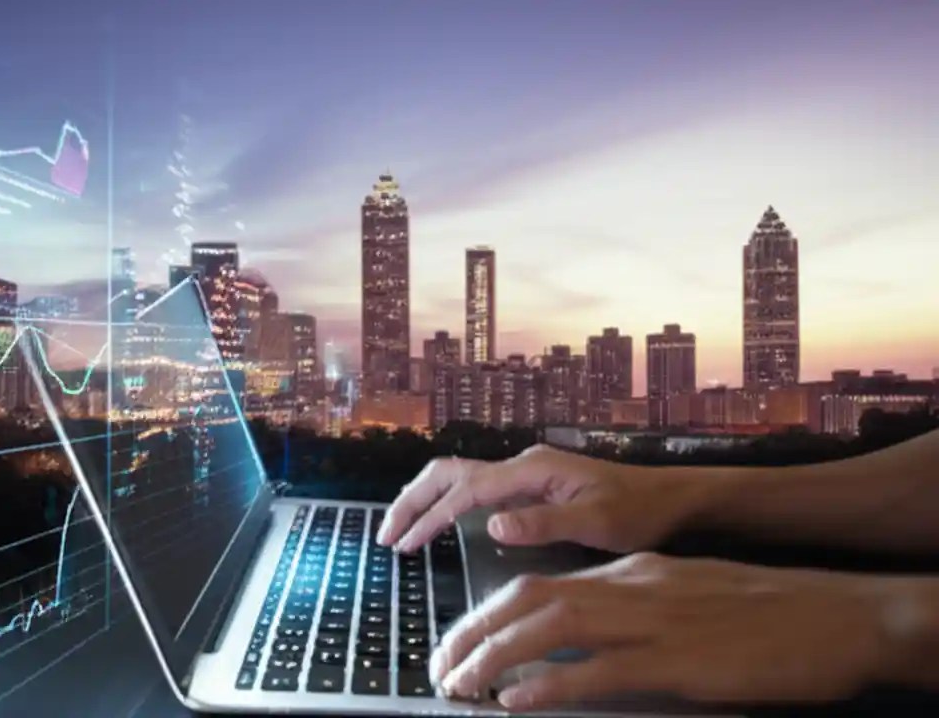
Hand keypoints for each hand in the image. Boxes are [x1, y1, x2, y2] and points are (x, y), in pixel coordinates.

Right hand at [377, 445, 713, 553]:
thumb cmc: (640, 511)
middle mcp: (522, 465)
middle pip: (449, 473)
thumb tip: (490, 525)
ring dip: (424, 501)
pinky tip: (438, 524)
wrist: (671, 499)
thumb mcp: (597, 523)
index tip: (405, 544)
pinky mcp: (530, 485)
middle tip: (386, 536)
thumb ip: (542, 523)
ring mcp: (525, 473)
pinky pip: (474, 488)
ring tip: (400, 532)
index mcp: (533, 470)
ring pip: (457, 478)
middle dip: (413, 502)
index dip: (431, 517)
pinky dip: (445, 504)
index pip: (466, 491)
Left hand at [432, 553, 922, 710]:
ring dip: (494, 656)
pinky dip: (550, 684)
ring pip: (549, 628)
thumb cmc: (765, 613)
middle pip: (528, 599)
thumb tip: (582, 635)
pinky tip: (517, 701)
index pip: (539, 585)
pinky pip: (598, 670)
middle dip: (473, 631)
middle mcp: (629, 588)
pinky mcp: (677, 661)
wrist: (835, 616)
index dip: (489, 613)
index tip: (459, 640)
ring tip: (460, 684)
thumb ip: (630, 609)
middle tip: (440, 665)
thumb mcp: (683, 596)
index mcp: (629, 573)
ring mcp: (651, 622)